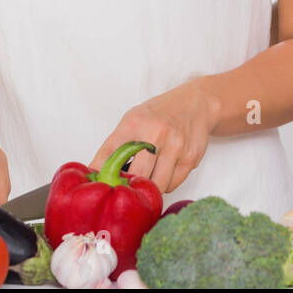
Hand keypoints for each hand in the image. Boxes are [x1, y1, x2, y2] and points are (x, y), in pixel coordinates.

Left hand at [90, 79, 220, 194]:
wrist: (196, 103)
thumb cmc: (159, 114)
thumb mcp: (132, 120)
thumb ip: (115, 146)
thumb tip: (97, 175)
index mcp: (134, 123)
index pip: (110, 156)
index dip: (103, 177)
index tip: (101, 189)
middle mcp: (155, 133)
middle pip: (136, 177)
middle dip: (131, 188)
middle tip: (128, 190)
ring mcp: (175, 146)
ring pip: (157, 186)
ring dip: (151, 188)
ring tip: (150, 175)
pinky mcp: (190, 158)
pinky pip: (173, 184)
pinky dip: (166, 183)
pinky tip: (166, 169)